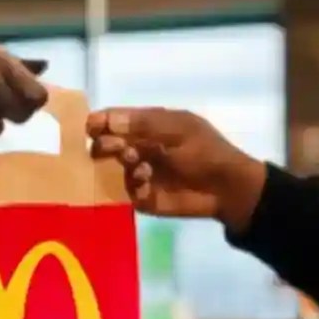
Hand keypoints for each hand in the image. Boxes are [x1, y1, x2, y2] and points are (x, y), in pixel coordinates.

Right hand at [87, 106, 267, 232]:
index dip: (99, 121)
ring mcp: (139, 174)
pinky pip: (127, 192)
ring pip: (113, 168)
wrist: (227, 188)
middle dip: (106, 145)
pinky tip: (147, 184)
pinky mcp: (143, 198)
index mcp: (147, 127)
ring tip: (140, 166)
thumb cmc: (206, 152)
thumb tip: (107, 121)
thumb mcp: (179, 129)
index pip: (114, 120)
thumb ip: (144, 124)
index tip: (91, 127)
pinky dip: (134, 186)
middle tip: (117, 148)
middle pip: (106, 144)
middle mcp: (139, 148)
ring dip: (124, 164)